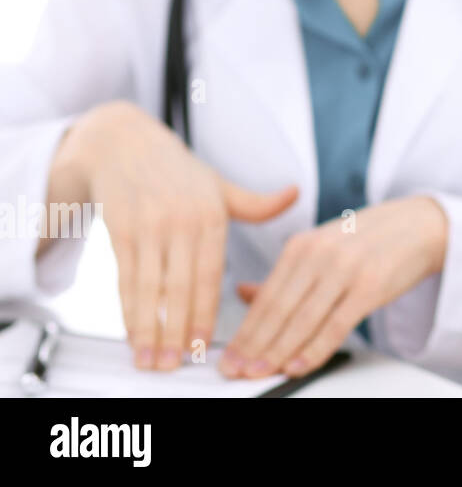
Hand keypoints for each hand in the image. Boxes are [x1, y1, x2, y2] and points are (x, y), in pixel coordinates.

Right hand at [54, 100, 297, 370]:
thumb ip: (257, 203)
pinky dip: (127, 309)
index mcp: (212, 214)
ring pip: (148, 287)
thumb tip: (295, 193)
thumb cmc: (179, 172)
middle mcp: (180, 221)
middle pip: (178, 287)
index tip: (204, 344)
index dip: (205, 312)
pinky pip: (124, 278)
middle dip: (175, 330)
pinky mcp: (119, 229)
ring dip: (147, 328)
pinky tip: (132, 333)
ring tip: (150, 359)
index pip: (211, 274)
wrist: (125, 144)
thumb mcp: (221, 185)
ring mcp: (148, 226)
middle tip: (175, 365)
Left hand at [219, 195, 447, 378]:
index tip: (229, 356)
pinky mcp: (371, 285)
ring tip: (258, 373)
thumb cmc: (371, 240)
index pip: (266, 296)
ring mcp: (346, 269)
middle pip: (278, 310)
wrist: (420, 225)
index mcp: (302, 244)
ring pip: (303, 320)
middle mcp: (320, 254)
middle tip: (235, 370)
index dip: (245, 331)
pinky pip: (336, 325)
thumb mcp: (323, 246)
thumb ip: (286, 273)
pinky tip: (297, 365)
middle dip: (254, 346)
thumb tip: (244, 293)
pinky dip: (314, 349)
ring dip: (277, 352)